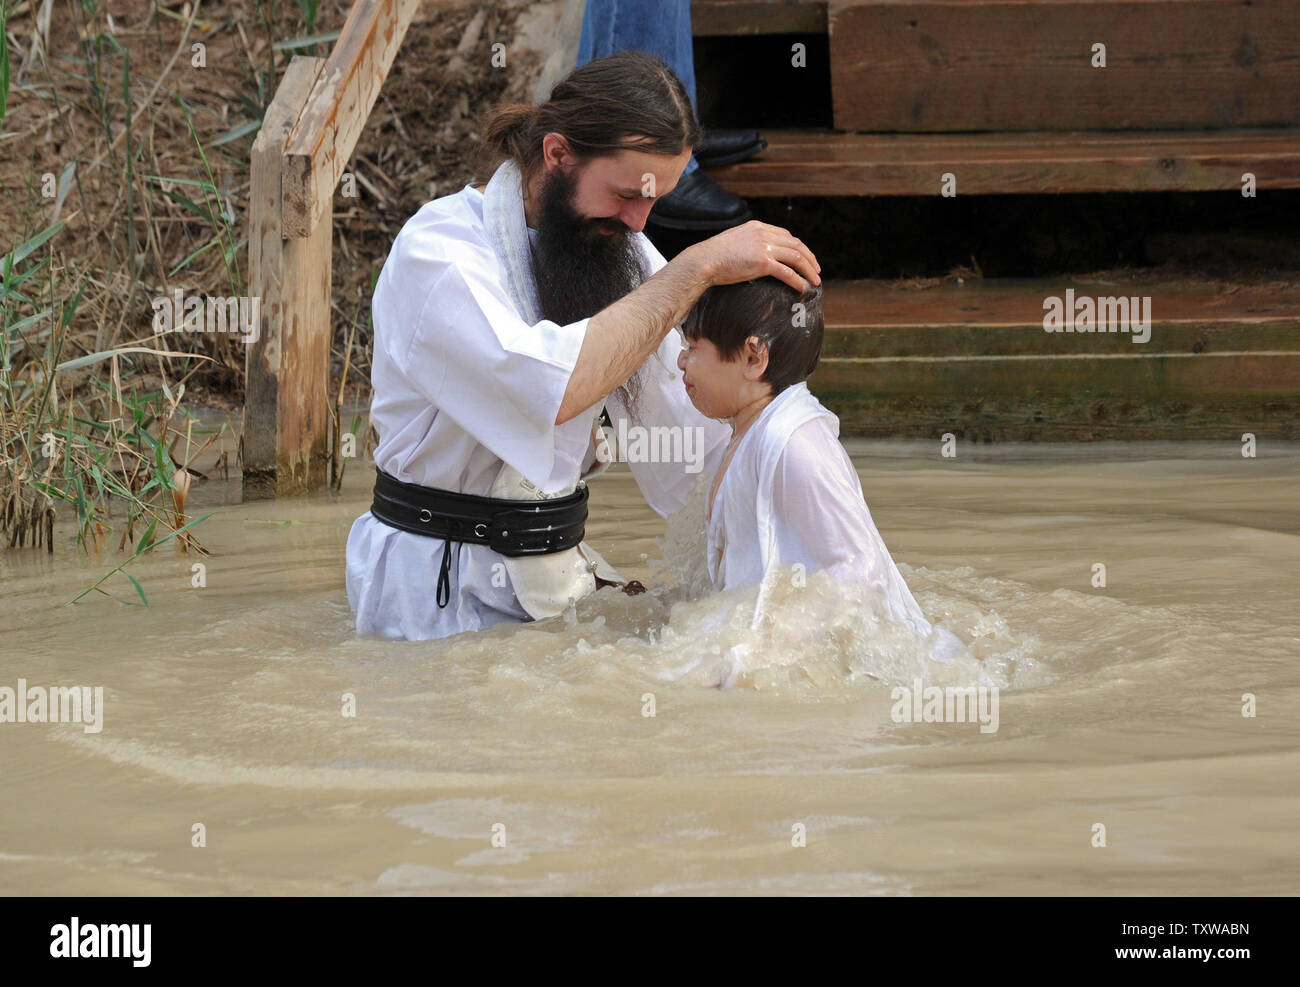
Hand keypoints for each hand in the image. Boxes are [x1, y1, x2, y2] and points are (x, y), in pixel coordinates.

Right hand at [686, 220, 821, 292]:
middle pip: (796, 244)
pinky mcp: (762, 262)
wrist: (704, 260)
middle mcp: (764, 234)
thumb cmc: (712, 255)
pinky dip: (798, 280)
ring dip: (809, 270)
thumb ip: (746, 243)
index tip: (804, 258)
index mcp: (757, 227)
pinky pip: (787, 272)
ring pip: (797, 257)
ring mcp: (764, 247)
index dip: (798, 247)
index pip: (785, 234)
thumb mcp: (732, 241)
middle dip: (810, 258)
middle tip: (816, 270)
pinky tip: (803, 288)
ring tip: (815, 281)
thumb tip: (749, 255)